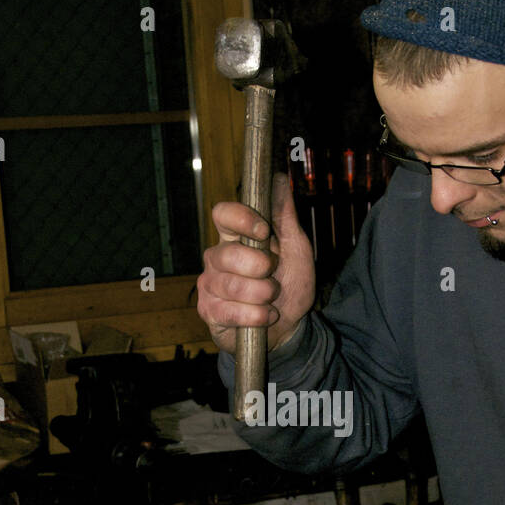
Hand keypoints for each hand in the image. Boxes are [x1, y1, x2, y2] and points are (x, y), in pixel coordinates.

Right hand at [196, 172, 315, 354]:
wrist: (288, 327)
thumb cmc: (289, 284)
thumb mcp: (296, 248)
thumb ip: (284, 215)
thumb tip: (279, 178)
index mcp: (235, 236)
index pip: (223, 214)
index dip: (241, 219)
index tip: (264, 231)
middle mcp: (217, 257)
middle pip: (227, 253)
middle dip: (259, 268)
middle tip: (273, 276)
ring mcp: (210, 284)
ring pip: (231, 285)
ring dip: (262, 295)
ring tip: (271, 299)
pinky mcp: (209, 311)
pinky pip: (230, 311)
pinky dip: (256, 316)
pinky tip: (265, 316)